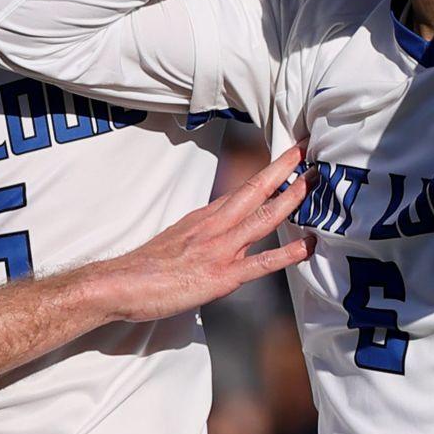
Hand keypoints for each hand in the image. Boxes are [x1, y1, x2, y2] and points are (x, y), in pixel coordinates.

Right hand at [94, 146, 314, 323]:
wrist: (118, 284)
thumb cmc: (144, 268)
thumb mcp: (177, 239)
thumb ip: (203, 234)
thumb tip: (222, 235)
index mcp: (204, 217)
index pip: (243, 188)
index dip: (269, 171)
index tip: (289, 154)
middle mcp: (214, 226)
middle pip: (255, 190)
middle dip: (285, 169)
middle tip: (308, 150)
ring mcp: (219, 249)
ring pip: (263, 217)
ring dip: (292, 198)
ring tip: (315, 181)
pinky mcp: (220, 276)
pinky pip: (261, 262)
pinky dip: (288, 253)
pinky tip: (308, 245)